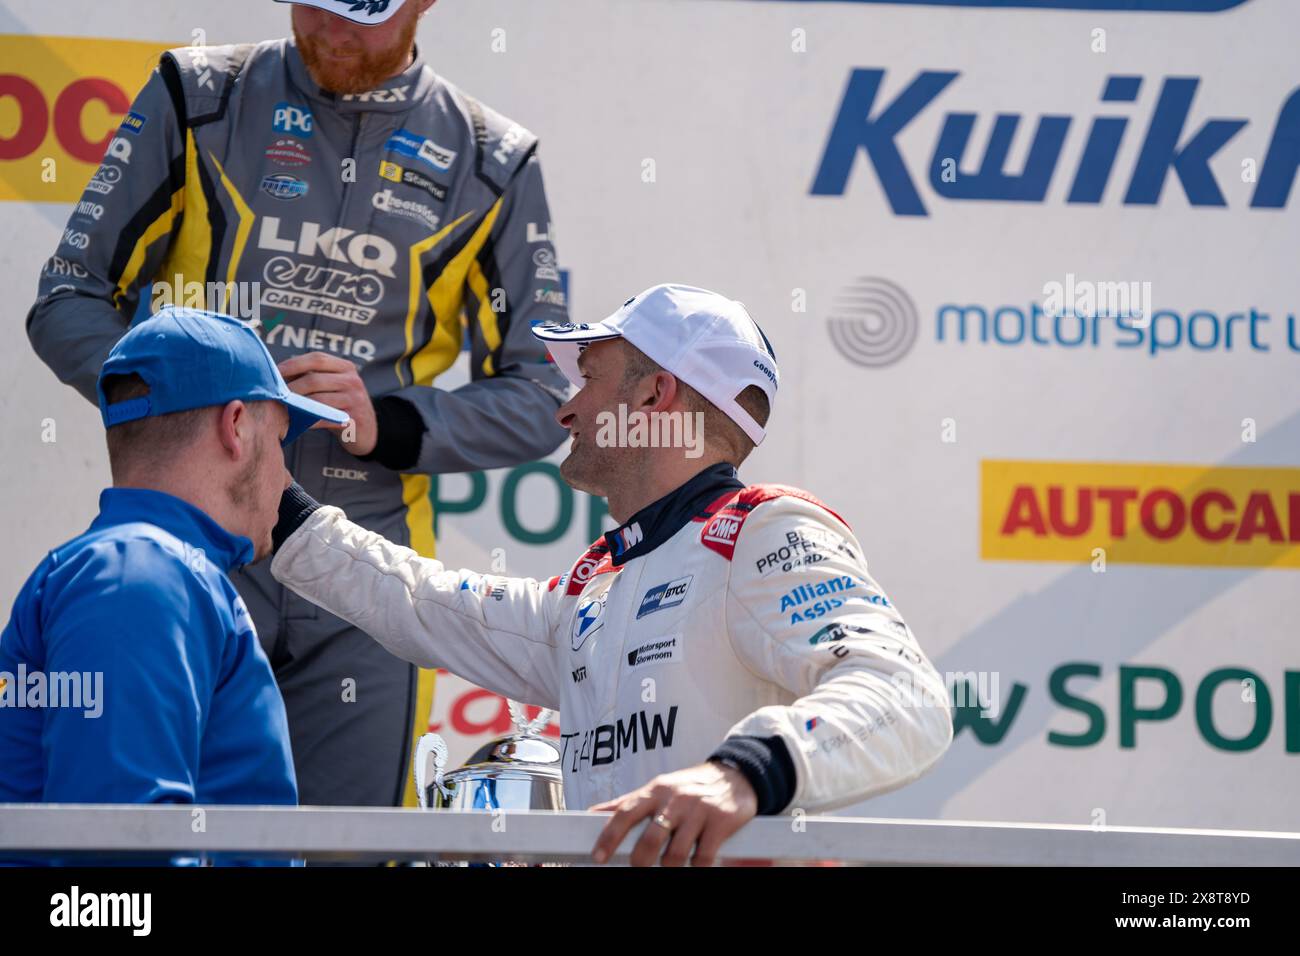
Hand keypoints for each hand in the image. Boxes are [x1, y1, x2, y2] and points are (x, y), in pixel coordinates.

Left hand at [278, 352, 374, 454]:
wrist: (365, 430)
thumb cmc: (340, 405)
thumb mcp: (331, 386)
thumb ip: (311, 377)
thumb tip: (277, 374)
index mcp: (345, 367)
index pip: (317, 359)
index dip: (294, 364)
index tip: (276, 373)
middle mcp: (352, 380)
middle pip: (315, 379)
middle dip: (291, 388)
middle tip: (275, 397)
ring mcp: (355, 399)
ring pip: (318, 400)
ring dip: (297, 406)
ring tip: (282, 410)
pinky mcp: (354, 419)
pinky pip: (325, 419)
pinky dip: (308, 421)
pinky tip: (296, 424)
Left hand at [589, 761, 757, 866]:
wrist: (734, 776)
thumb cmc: (688, 787)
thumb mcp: (657, 789)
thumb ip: (627, 802)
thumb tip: (593, 813)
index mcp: (655, 791)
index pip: (625, 813)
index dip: (609, 836)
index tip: (598, 857)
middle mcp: (675, 800)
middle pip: (650, 839)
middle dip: (641, 861)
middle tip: (640, 867)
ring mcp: (698, 811)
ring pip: (675, 854)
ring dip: (669, 866)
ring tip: (670, 864)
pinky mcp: (720, 822)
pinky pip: (703, 857)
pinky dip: (696, 866)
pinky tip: (695, 863)